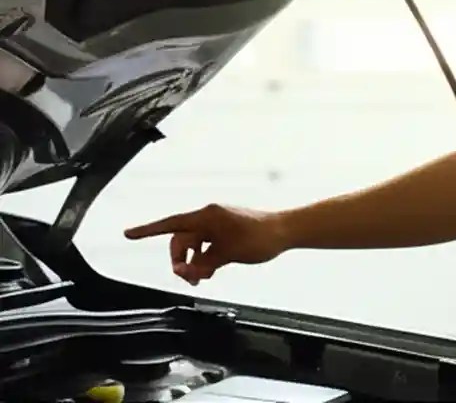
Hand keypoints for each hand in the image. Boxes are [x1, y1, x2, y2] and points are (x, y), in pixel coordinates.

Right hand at [123, 204, 290, 284]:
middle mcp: (209, 218)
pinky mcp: (226, 234)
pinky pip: (206, 247)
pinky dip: (204, 260)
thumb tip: (187, 271)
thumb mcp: (227, 253)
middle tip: (190, 278)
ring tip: (201, 277)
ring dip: (193, 263)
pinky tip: (209, 271)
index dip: (147, 230)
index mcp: (207, 216)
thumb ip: (203, 263)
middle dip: (180, 261)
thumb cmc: (260, 237)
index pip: (171, 223)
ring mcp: (218, 226)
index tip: (128, 234)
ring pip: (194, 246)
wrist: (286, 231)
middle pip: (181, 241)